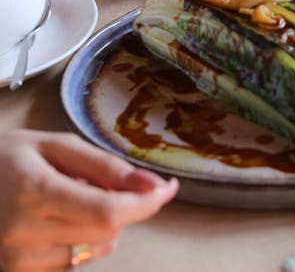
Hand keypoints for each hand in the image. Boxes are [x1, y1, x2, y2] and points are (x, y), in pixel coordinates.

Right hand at [0, 130, 177, 271]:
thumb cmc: (5, 159)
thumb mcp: (53, 146)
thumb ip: (104, 166)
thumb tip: (151, 184)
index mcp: (34, 192)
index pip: (107, 211)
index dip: (145, 203)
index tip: (168, 188)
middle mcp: (23, 235)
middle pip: (107, 233)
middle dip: (121, 207)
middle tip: (95, 182)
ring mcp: (16, 264)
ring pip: (93, 252)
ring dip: (98, 226)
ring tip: (66, 199)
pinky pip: (71, 266)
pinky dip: (77, 242)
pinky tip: (53, 221)